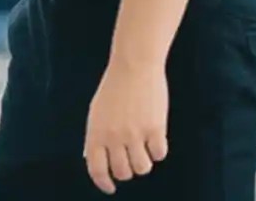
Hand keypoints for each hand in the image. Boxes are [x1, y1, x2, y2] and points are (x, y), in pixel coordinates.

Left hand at [84, 60, 169, 193]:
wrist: (133, 66)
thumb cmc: (114, 89)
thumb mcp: (96, 113)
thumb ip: (96, 136)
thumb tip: (95, 159)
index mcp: (95, 132)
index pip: (96, 169)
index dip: (103, 183)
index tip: (110, 188)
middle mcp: (113, 136)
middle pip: (123, 172)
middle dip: (127, 171)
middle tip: (130, 160)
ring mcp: (135, 134)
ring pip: (142, 168)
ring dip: (144, 162)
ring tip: (143, 149)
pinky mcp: (155, 129)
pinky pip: (159, 155)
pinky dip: (158, 151)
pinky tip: (155, 138)